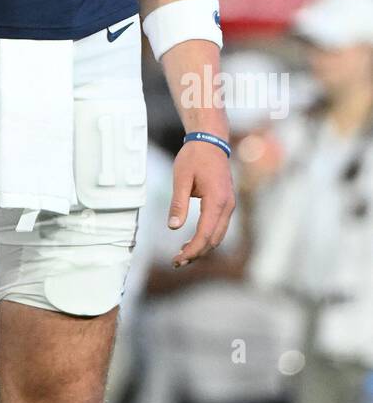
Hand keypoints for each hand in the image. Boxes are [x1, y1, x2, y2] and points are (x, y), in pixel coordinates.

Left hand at [168, 140, 234, 268]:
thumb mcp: (181, 178)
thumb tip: (173, 227)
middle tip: (176, 262)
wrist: (211, 140)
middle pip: (214, 240)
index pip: (205, 234)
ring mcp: (229, 205)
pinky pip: (219, 227)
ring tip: (182, 254)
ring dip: (202, 247)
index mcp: (217, 200)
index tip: (177, 259)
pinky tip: (191, 240)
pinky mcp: (227, 203)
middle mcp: (227, 206)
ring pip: (218, 236)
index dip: (192, 250)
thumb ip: (178, 204)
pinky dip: (207, 237)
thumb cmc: (195, 156)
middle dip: (196, 253)